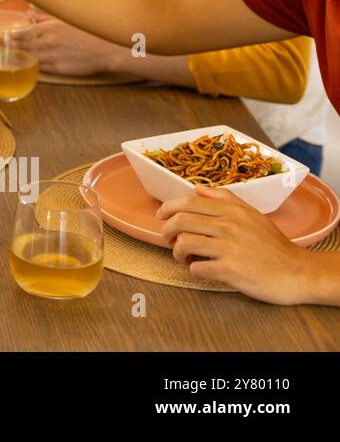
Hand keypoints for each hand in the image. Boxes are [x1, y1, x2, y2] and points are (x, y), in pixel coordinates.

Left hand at [14, 15, 123, 76]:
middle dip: (5, 47)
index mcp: (49, 27)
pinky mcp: (58, 69)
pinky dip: (28, 67)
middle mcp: (48, 41)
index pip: (20, 32)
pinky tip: (22, 67)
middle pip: (19, 46)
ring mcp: (52, 56)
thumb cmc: (87, 32)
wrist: (107, 49)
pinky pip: (38, 69)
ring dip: (15, 58)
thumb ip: (45, 16)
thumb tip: (29, 10)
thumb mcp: (66, 19)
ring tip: (4, 58)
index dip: (4, 35)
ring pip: (26, 58)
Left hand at [158, 185, 317, 303]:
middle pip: (180, 221)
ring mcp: (229, 248)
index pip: (188, 202)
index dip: (167, 208)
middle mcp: (229, 226)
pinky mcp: (231, 270)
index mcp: (232, 211)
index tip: (162, 216)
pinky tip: (201, 269)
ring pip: (184, 243)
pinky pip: (197, 268)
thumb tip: (196, 187)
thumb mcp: (252, 214)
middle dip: (167, 230)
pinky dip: (193, 270)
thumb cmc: (273, 244)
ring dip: (177, 252)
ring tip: (183, 257)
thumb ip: (224, 198)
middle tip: (169, 239)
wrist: (298, 272)